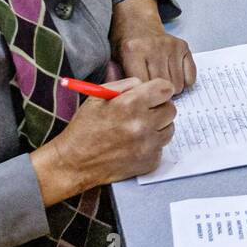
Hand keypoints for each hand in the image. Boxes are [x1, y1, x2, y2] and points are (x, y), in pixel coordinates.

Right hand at [30, 77, 176, 203]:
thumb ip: (125, 84)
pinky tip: (135, 144)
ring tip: (138, 128)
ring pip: (169, 128)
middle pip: (171, 108)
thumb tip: (144, 84)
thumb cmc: (85, 128)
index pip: (166, 88)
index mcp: (131, 104)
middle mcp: (143, 124)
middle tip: (144, 112)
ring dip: (158, 126)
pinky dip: (152, 144)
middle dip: (159, 107)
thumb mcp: (98, 97)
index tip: (154, 93)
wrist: (75, 162)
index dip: (159, 89)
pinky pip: (162, 146)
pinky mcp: (150, 161)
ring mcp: (148, 145)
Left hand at [110, 0, 194, 95]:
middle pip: (162, 86)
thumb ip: (121, 80)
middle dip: (158, 94)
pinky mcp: (183, 47)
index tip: (142, 98)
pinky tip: (173, 76)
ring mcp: (171, 46)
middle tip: (152, 90)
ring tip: (161, 81)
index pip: (143, 85)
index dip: (143, 96)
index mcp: (133, 51)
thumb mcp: (114, 60)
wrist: (137, 21)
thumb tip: (133, 101)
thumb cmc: (126, 44)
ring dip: (171, 88)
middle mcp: (154, 47)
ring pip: (177, 84)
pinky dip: (183, 82)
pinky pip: (190, 77)